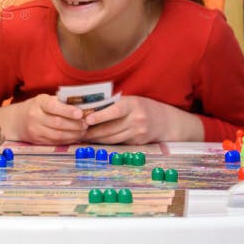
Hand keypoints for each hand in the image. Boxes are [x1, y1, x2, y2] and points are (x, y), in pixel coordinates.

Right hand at [0, 94, 86, 144]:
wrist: (17, 120)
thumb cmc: (37, 107)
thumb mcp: (45, 99)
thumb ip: (60, 102)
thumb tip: (83, 107)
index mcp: (38, 103)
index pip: (53, 106)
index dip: (68, 111)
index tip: (81, 113)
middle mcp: (35, 116)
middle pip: (57, 123)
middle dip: (75, 125)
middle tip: (86, 124)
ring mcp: (35, 130)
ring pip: (58, 135)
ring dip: (73, 135)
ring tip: (83, 132)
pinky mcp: (37, 141)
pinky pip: (55, 142)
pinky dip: (68, 140)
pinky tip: (75, 137)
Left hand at [82, 95, 203, 143]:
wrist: (164, 121)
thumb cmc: (140, 107)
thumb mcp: (129, 100)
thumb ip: (112, 104)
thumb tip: (88, 109)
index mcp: (133, 105)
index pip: (114, 111)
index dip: (100, 116)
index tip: (87, 120)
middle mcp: (137, 119)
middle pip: (111, 128)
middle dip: (93, 131)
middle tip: (79, 132)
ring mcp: (139, 132)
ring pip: (113, 138)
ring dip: (97, 139)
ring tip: (84, 137)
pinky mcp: (138, 143)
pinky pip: (118, 143)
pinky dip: (106, 143)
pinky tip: (97, 141)